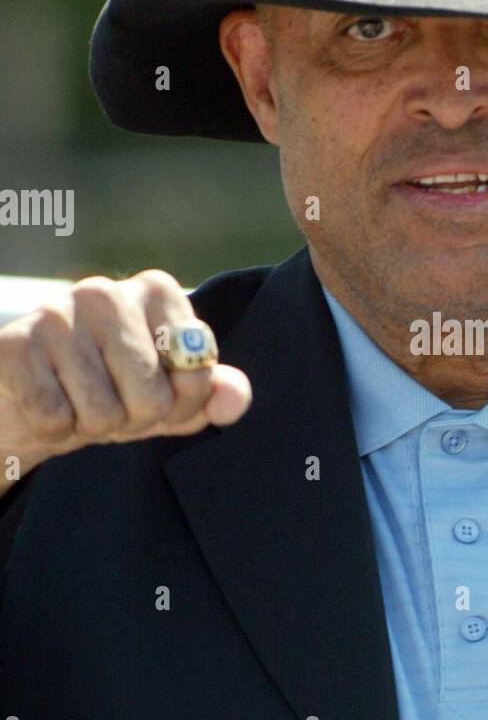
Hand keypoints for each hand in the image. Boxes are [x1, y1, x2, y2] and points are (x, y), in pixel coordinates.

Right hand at [0, 269, 251, 493]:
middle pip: (151, 398)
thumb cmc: (112, 389)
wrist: (31, 397)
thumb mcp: (172, 395)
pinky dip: (53, 428)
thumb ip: (212, 393)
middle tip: (111, 401)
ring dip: (90, 425)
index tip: (156, 392)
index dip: (181, 404)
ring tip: (77, 400)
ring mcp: (57, 313)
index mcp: (158, 292)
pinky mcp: (15, 344)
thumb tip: (235, 397)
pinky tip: (48, 404)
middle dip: (134, 419)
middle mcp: (107, 291)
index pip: (198, 374)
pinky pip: (54, 417)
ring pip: (101, 413)